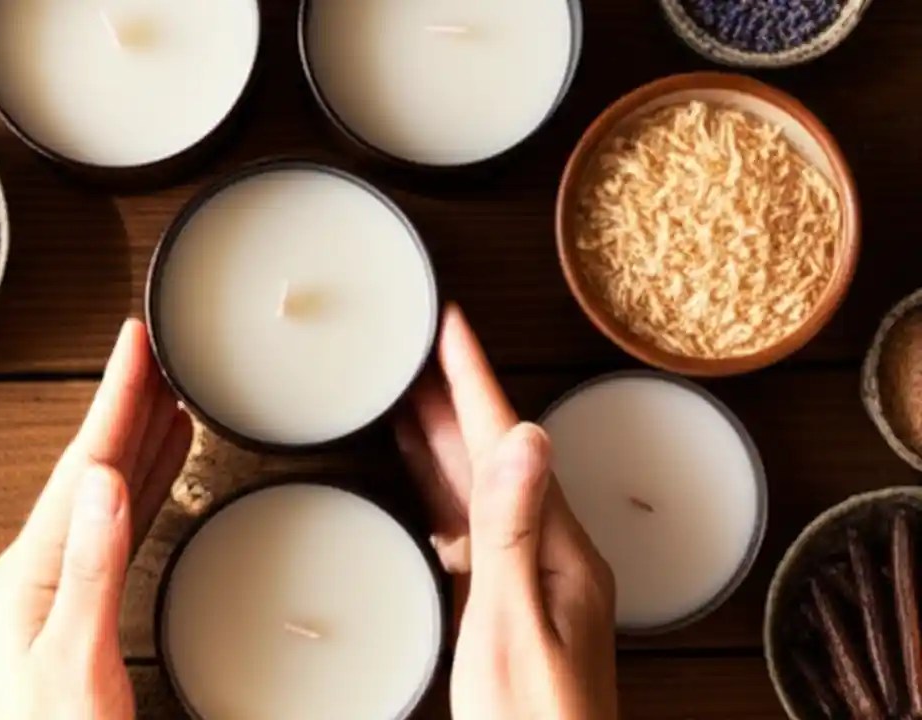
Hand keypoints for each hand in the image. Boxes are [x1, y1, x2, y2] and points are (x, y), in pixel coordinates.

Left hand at [0, 320, 193, 719]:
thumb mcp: (77, 658)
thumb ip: (92, 567)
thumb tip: (104, 482)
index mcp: (29, 573)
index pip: (82, 468)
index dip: (114, 400)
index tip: (133, 345)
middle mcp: (38, 568)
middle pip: (94, 467)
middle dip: (128, 404)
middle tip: (155, 348)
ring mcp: (57, 584)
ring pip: (108, 491)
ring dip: (141, 439)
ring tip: (169, 395)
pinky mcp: (80, 602)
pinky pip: (118, 526)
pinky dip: (144, 488)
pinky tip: (158, 470)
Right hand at [395, 305, 618, 719]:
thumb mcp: (513, 624)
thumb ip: (510, 532)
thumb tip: (525, 437)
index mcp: (559, 549)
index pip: (509, 442)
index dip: (476, 380)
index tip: (451, 325)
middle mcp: (552, 554)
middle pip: (493, 456)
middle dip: (451, 398)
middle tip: (416, 348)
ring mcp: (534, 580)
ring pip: (480, 491)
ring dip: (443, 444)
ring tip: (408, 400)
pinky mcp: (513, 606)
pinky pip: (474, 533)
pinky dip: (444, 501)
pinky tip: (426, 492)